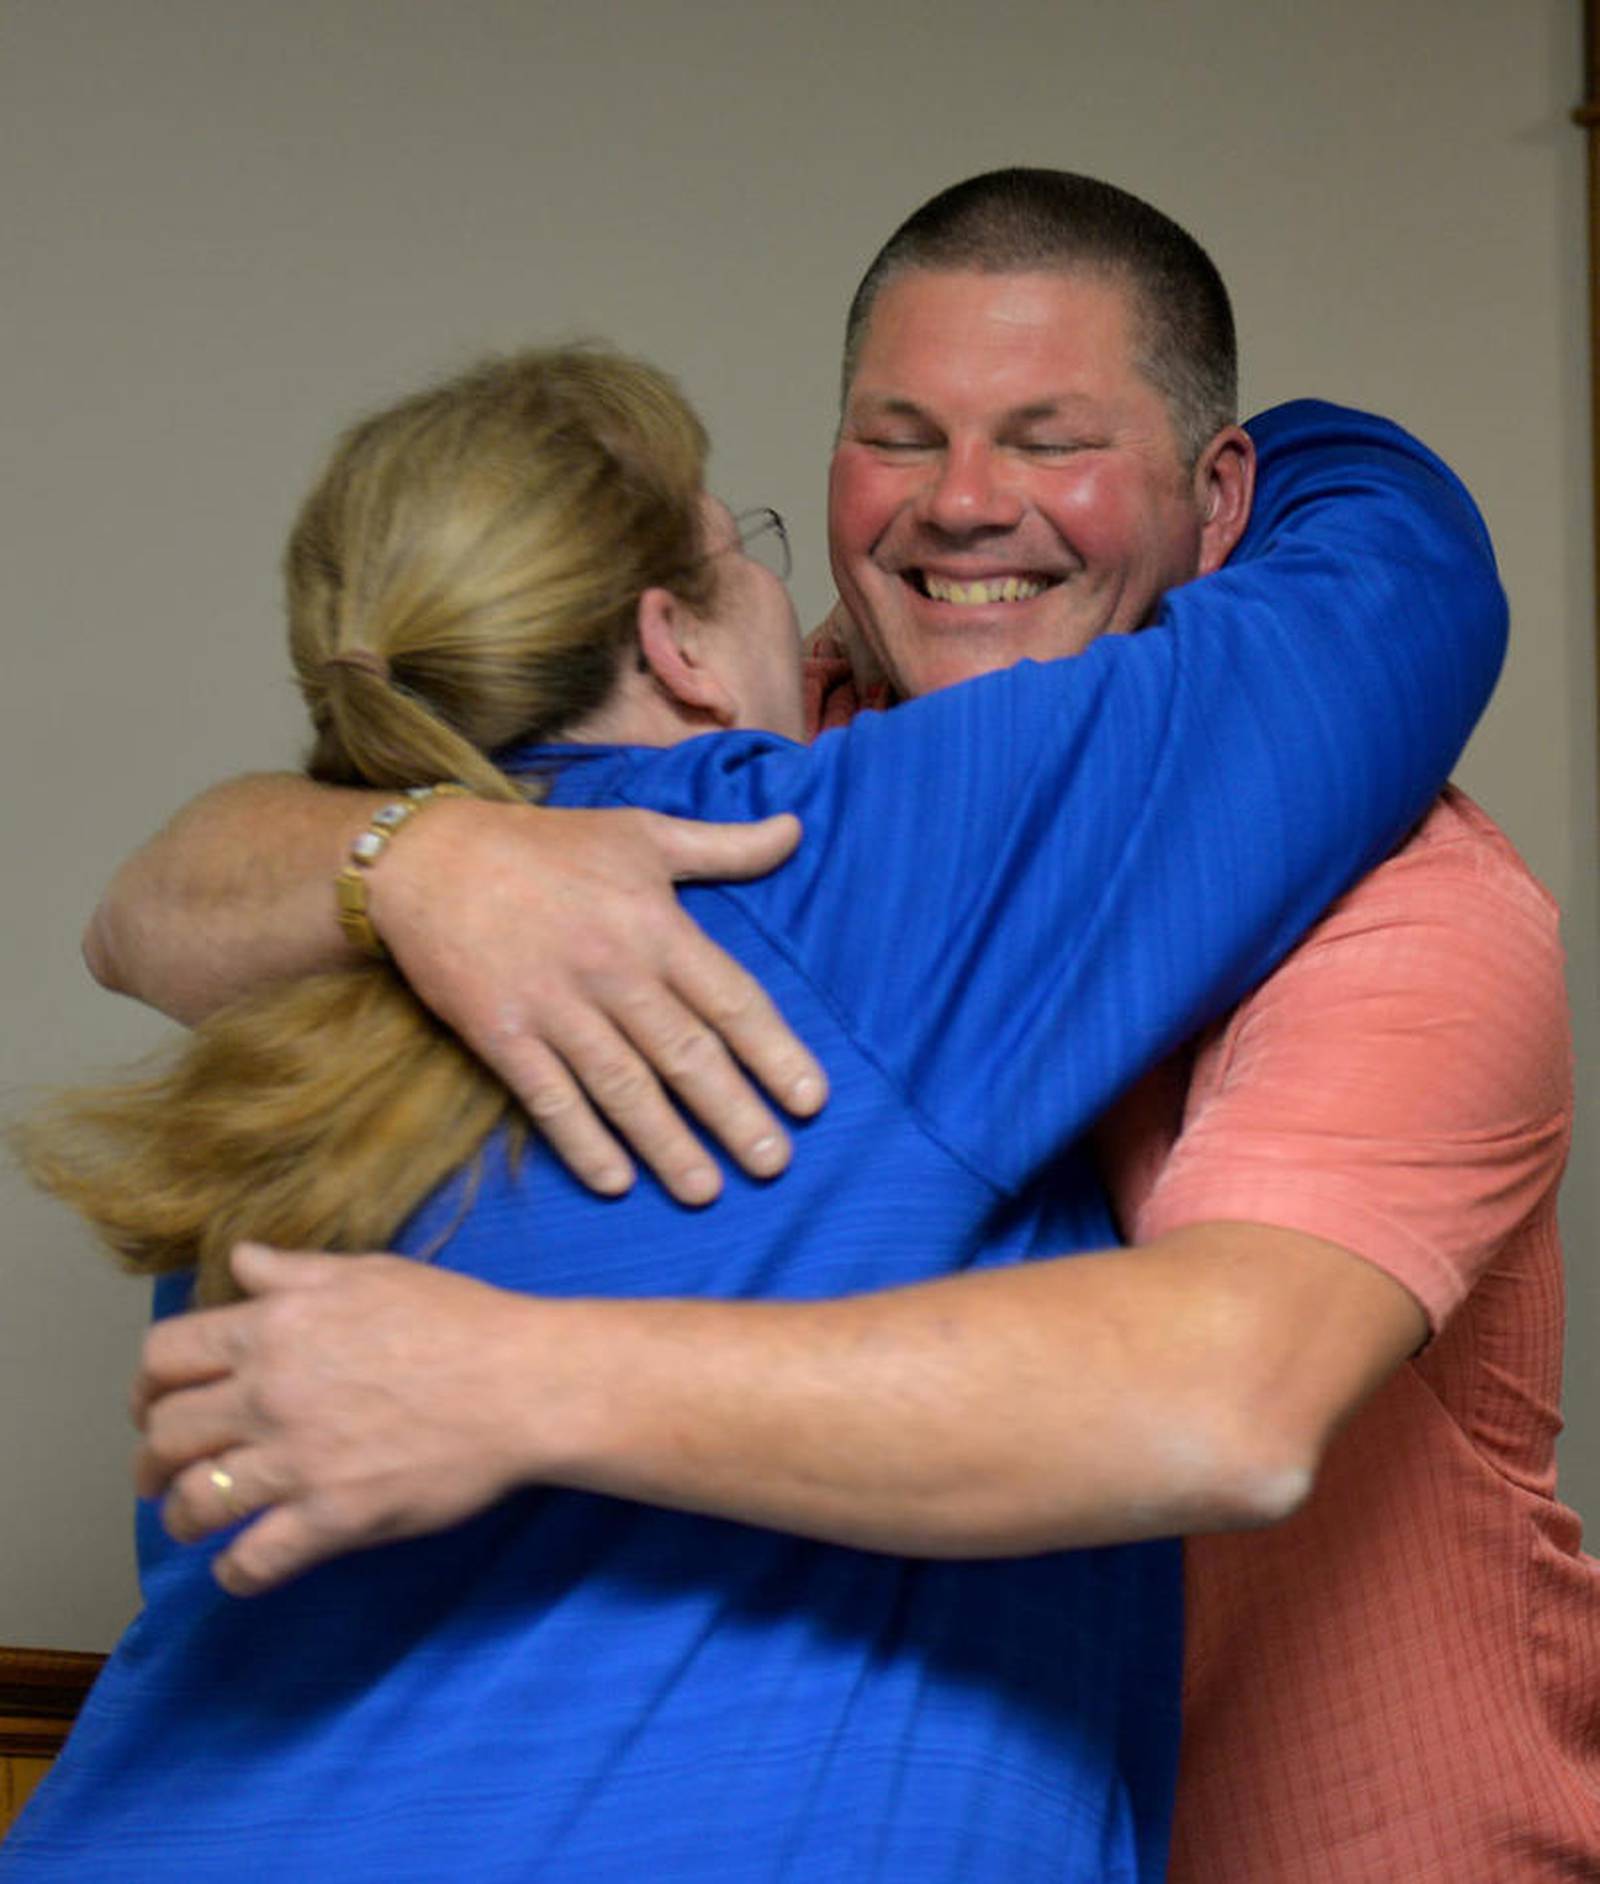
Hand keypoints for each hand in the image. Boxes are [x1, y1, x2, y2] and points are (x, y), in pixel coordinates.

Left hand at [133, 1245, 562, 1594]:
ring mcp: (299, 1460)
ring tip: (194, 1519)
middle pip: (167, 1434)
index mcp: (275, 1328)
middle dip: (153, 1458)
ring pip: (196, 1501)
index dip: (149, 1385)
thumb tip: (241, 1259)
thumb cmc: (457, 1320)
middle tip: (163, 1471)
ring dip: (183, 1515)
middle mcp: (271, 1393)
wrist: (523, 1384)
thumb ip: (294, 1272)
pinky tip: (241, 1565)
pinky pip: (254, 1560)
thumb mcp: (371, 1273)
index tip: (156, 1404)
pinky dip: (235, 1571)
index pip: (166, 1355)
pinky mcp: (333, 1518)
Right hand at [369, 797, 826, 1203]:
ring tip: (706, 1190)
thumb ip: (724, 844)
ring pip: (624, 1087)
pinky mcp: (500, 1033)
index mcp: (655, 923)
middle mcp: (612, 969)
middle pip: (686, 1054)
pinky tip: (616, 1182)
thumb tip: (796, 829)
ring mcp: (554, 1005)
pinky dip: (582, 1143)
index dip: (774, 1053)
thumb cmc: (546, 845)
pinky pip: (550, 1099)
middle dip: (734, 1114)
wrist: (428, 858)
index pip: (730, 1000)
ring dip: (668, 1143)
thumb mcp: (642, 831)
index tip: (810, 1102)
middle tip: (773, 1164)